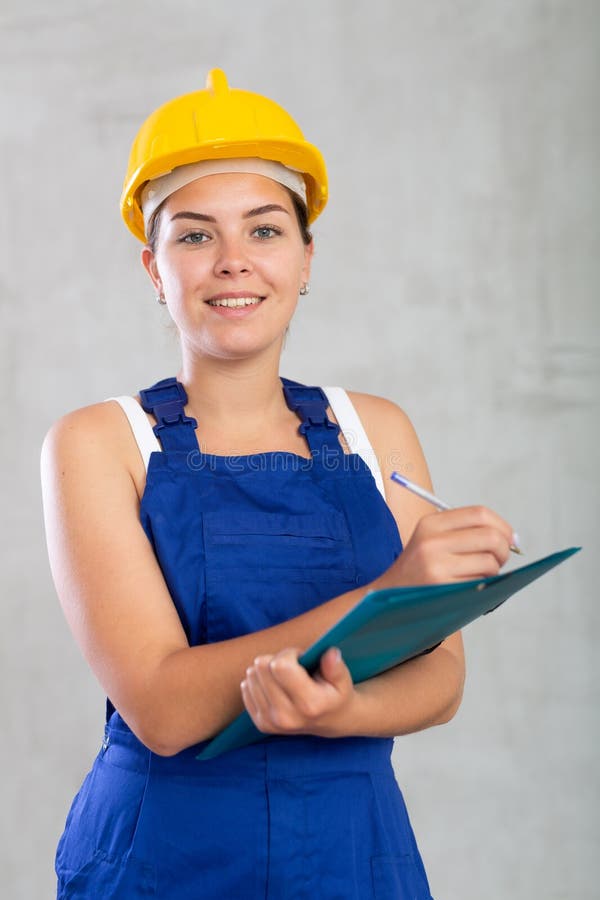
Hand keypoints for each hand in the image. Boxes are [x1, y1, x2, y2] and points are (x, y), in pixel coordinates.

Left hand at [240, 646, 357, 737]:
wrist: (331, 722)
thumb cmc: (336, 694)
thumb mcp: (343, 680)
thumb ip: (335, 667)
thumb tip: (330, 654)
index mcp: (309, 705)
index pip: (281, 666)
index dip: (289, 653)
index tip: (301, 657)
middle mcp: (287, 717)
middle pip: (261, 668)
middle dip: (277, 659)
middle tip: (294, 667)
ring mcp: (271, 723)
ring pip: (251, 676)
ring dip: (267, 670)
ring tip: (286, 678)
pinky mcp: (261, 724)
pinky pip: (246, 688)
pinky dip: (258, 681)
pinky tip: (275, 687)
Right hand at [376, 505, 514, 588]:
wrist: (389, 595)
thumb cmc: (419, 569)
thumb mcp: (432, 539)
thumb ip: (466, 532)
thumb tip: (511, 538)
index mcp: (431, 523)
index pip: (480, 514)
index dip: (502, 525)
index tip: (509, 538)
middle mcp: (432, 541)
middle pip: (490, 537)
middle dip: (504, 549)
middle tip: (501, 559)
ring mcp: (437, 565)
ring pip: (489, 562)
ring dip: (494, 570)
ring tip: (482, 574)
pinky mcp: (443, 588)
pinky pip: (480, 582)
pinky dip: (484, 584)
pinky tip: (472, 585)